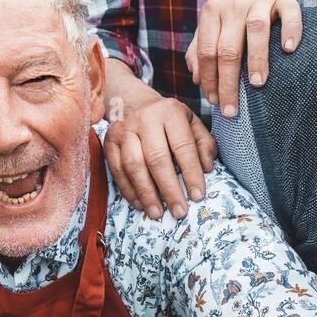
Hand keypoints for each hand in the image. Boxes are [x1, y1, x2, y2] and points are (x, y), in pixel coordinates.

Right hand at [103, 84, 215, 218]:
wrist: (135, 103)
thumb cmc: (169, 119)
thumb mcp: (192, 123)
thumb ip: (204, 144)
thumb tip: (207, 168)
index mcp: (170, 111)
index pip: (183, 146)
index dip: (191, 173)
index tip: (198, 196)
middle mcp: (145, 118)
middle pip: (156, 159)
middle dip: (169, 189)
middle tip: (179, 212)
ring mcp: (124, 129)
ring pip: (133, 166)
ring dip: (146, 193)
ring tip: (158, 213)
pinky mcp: (109, 140)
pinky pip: (117, 169)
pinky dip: (128, 190)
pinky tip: (140, 204)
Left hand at [187, 0, 300, 116]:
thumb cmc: (234, 15)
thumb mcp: (213, 27)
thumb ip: (200, 49)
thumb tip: (195, 78)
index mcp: (212, 11)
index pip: (207, 50)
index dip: (209, 79)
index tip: (214, 102)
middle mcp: (234, 4)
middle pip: (228, 48)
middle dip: (228, 82)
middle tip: (232, 108)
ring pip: (256, 29)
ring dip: (257, 59)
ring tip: (257, 84)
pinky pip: (289, 12)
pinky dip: (290, 30)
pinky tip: (288, 49)